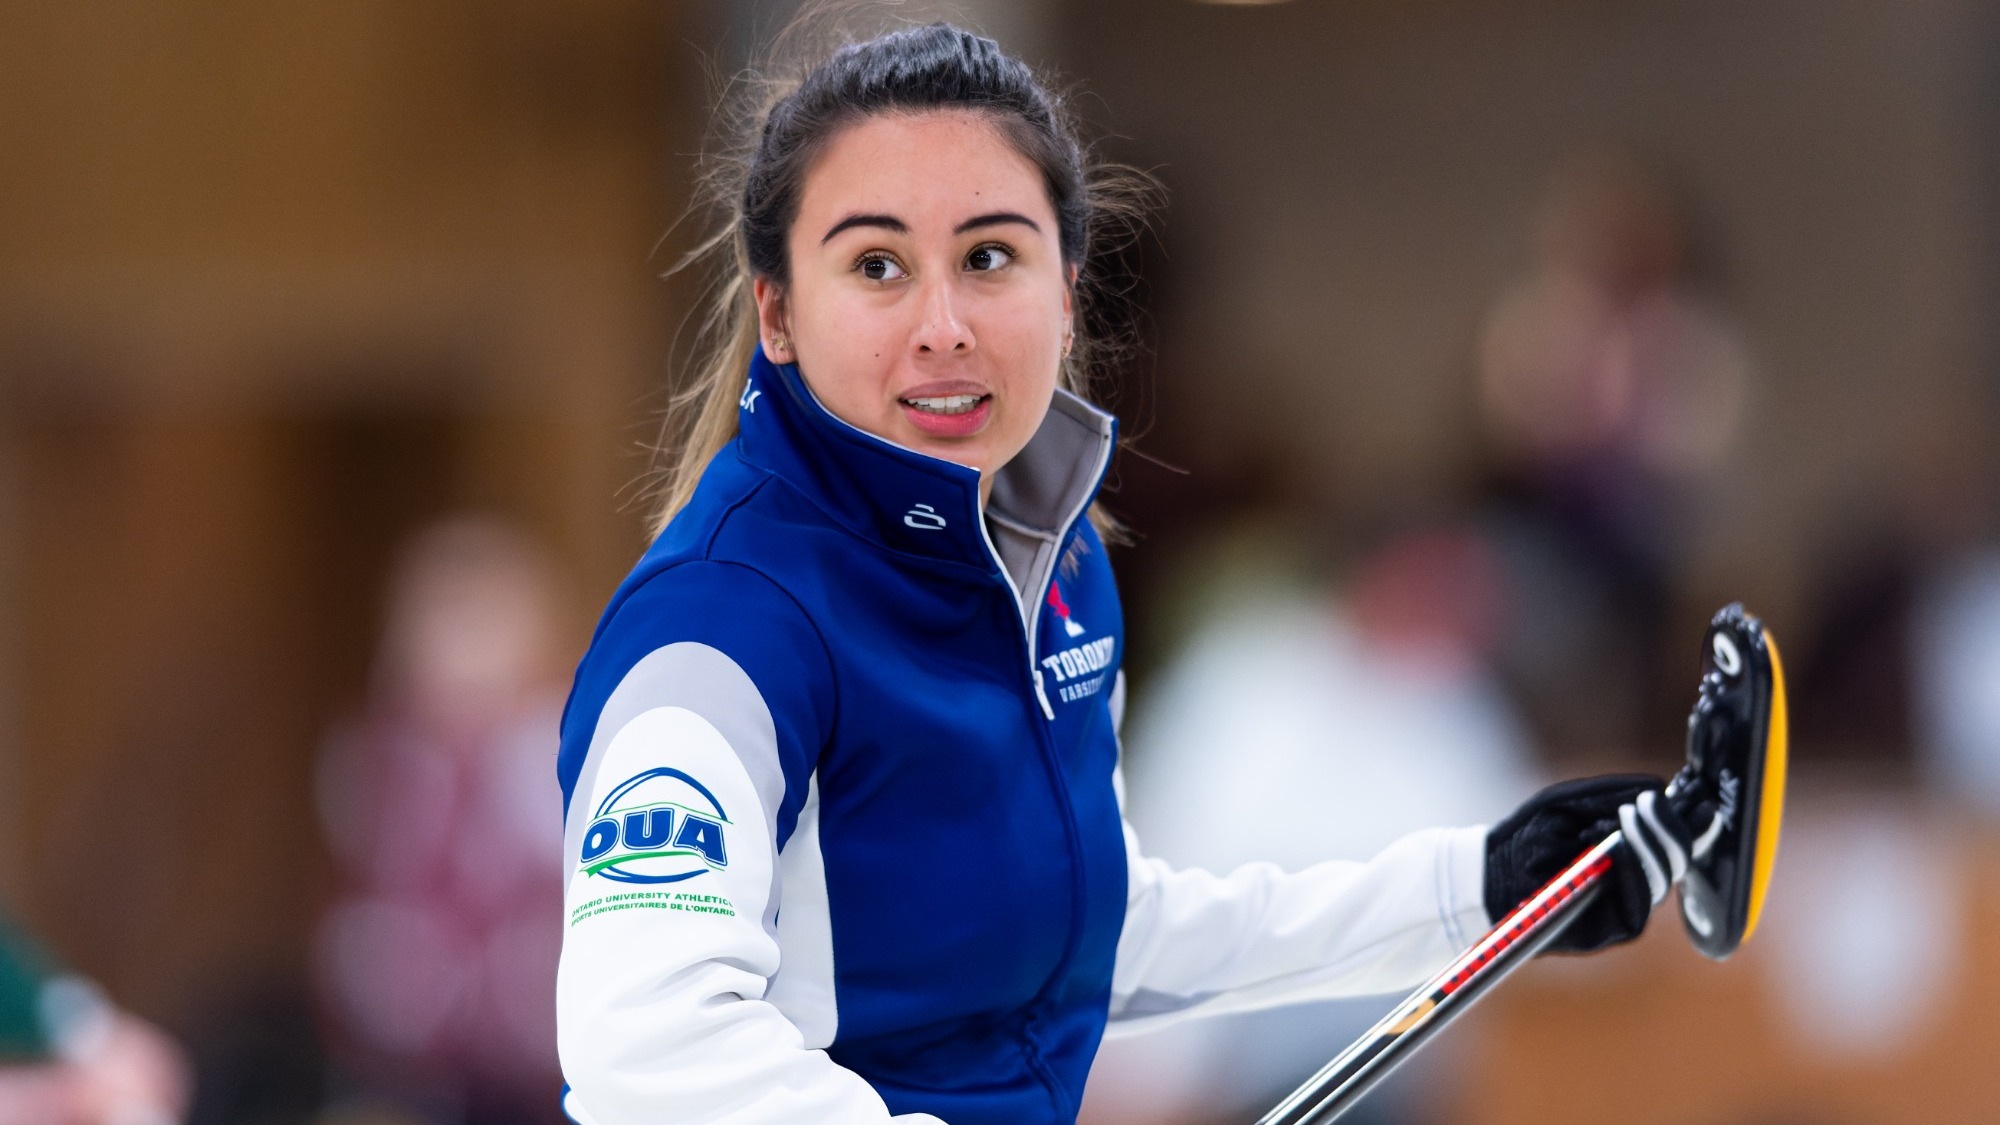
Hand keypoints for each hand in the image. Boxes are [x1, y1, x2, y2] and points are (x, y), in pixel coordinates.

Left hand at [1483, 774, 1692, 952]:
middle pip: (1677, 860)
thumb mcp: (1569, 803)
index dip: (1689, 821)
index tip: (1697, 798)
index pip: (1673, 838)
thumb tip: (1659, 787)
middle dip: (1671, 829)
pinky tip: (1622, 848)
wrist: (1491, 872)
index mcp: (1631, 848)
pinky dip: (1637, 873)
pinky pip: (1640, 904)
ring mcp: (1626, 903)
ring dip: (1654, 845)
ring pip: (1663, 880)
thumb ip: (1610, 795)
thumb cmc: (1529, 835)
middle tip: (1652, 803)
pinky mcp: (1615, 927)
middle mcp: (1635, 877)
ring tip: (1633, 815)